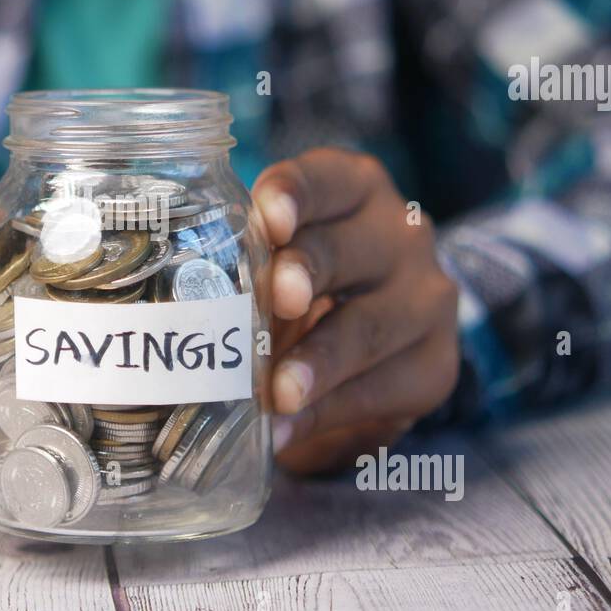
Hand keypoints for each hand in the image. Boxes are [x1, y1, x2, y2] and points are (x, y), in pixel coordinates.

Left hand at [252, 149, 459, 473]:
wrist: (371, 352)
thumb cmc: (300, 289)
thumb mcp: (273, 265)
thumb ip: (242, 266)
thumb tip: (174, 303)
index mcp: (353, 190)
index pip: (323, 180)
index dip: (294, 196)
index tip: (267, 220)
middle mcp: (399, 234)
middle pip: (347, 250)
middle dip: (306, 274)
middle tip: (275, 302)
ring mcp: (427, 298)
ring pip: (372, 325)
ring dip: (320, 362)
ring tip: (278, 395)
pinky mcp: (436, 363)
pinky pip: (385, 387)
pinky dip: (329, 412)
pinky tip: (288, 430)